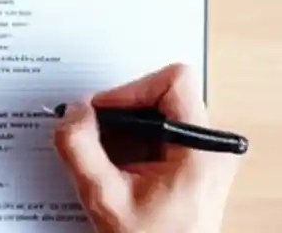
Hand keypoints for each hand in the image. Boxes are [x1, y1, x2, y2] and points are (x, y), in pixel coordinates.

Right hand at [54, 64, 239, 232]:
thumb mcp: (105, 199)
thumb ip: (80, 149)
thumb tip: (72, 113)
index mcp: (200, 150)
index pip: (173, 82)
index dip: (130, 89)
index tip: (103, 112)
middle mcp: (210, 146)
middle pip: (162, 93)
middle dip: (120, 111)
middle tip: (96, 136)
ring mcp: (204, 153)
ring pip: (157, 110)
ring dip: (123, 128)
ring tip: (108, 157)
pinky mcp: (193, 161)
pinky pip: (158, 130)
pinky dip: (130, 140)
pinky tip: (118, 166)